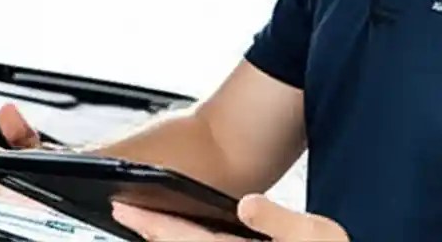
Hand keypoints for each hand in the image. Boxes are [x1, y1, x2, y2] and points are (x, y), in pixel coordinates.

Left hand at [111, 194, 348, 241]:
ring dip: (164, 241)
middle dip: (149, 231)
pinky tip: (179, 237)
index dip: (153, 222)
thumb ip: (281, 221)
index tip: (124, 207)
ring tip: (144, 223)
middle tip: (122, 210)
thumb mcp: (319, 237)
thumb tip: (246, 203)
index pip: (187, 239)